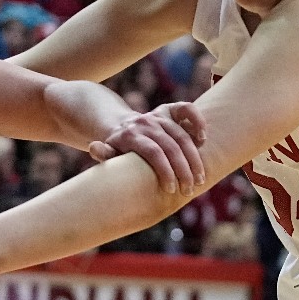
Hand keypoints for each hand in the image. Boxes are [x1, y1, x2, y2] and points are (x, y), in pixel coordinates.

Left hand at [88, 101, 207, 195]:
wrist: (118, 125)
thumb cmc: (115, 148)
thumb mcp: (106, 153)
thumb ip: (103, 153)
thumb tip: (95, 147)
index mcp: (129, 135)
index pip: (152, 152)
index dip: (164, 171)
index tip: (170, 190)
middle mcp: (145, 123)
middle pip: (170, 146)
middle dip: (183, 170)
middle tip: (189, 189)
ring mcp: (157, 115)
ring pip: (182, 134)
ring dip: (194, 158)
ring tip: (200, 178)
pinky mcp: (168, 109)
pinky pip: (187, 109)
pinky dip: (198, 121)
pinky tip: (203, 140)